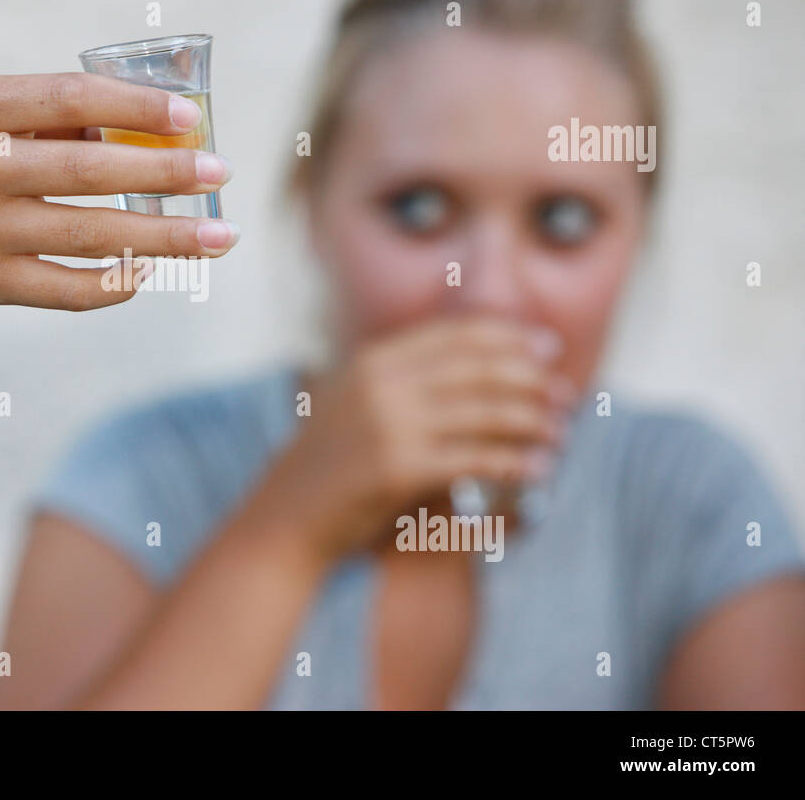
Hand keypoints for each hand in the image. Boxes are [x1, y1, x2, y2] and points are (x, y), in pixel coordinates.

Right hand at [0, 73, 237, 320]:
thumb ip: (31, 116)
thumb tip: (121, 127)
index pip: (73, 97)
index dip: (139, 106)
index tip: (190, 116)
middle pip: (93, 170)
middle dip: (169, 174)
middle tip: (221, 173)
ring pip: (92, 236)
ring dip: (166, 238)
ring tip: (217, 237)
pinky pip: (66, 290)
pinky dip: (115, 284)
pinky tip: (148, 273)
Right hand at [242, 318, 576, 568]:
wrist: (286, 516)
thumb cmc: (328, 465)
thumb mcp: (354, 403)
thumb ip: (401, 379)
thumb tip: (474, 365)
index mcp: (373, 361)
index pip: (458, 335)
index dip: (510, 337)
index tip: (548, 347)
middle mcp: (382, 384)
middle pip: (480, 367)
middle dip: (532, 377)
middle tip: (565, 394)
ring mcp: (389, 424)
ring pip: (485, 411)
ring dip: (532, 420)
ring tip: (560, 432)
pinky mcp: (399, 468)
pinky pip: (475, 458)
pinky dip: (514, 462)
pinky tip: (538, 469)